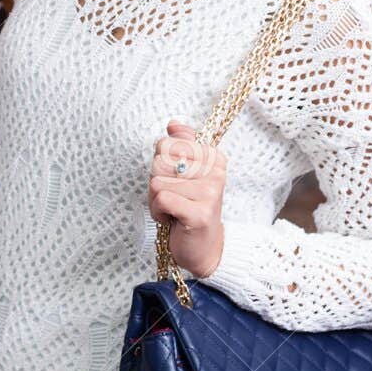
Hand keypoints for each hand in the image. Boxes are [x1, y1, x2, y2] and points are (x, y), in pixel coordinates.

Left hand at [149, 120, 225, 278]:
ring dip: (156, 200)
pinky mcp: (199, 213)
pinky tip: (172, 219)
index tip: (176, 181)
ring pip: (156, 182)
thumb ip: (181, 145)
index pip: (166, 144)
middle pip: (159, 162)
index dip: (161, 165)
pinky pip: (161, 199)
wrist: (203, 246)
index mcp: (213, 157)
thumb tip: (173, 124)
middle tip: (173, 198)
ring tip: (174, 209)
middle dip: (157, 182)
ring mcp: (209, 193)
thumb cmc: (189, 206)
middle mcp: (215, 172)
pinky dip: (158, 212)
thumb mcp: (185, 173)